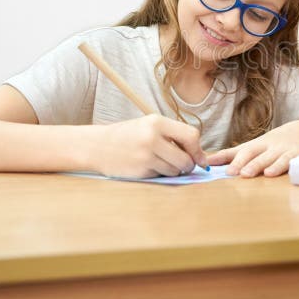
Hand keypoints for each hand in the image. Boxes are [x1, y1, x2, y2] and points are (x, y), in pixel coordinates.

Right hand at [89, 114, 207, 177]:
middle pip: (186, 159)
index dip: (198, 149)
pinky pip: (161, 177)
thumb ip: (174, 135)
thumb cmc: (128, 135)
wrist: (97, 146)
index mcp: (157, 122)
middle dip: (188, 165)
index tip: (200, 158)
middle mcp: (152, 138)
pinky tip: (147, 166)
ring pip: (175, 170)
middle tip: (183, 164)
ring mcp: (145, 156)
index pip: (191, 136)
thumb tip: (200, 156)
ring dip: (173, 170)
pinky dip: (159, 174)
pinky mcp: (140, 171)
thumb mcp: (150, 125)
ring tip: (159, 162)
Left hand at [207, 123, 298, 177]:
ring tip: (267, 173)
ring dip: (274, 166)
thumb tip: (206, 160)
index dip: (237, 161)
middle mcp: (273, 147)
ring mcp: (288, 151)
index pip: (246, 152)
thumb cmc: (269, 144)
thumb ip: (229, 155)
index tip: (228, 172)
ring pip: (281, 159)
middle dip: (253, 164)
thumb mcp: (250, 147)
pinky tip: (293, 172)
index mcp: (258, 145)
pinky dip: (296, 166)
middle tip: (244, 173)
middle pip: (262, 155)